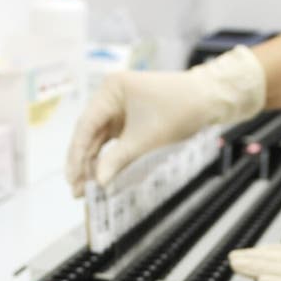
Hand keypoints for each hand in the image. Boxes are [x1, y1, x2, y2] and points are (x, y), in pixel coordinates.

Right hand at [65, 46, 265, 196]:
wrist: (208, 100)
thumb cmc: (178, 111)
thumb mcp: (144, 139)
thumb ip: (117, 160)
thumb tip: (98, 183)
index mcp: (110, 90)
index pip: (86, 126)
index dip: (77, 155)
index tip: (72, 178)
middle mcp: (111, 97)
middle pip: (90, 134)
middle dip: (84, 163)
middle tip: (77, 190)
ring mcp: (120, 110)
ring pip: (101, 141)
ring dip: (95, 164)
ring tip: (87, 190)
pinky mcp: (130, 121)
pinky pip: (114, 142)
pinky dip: (109, 159)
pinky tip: (102, 177)